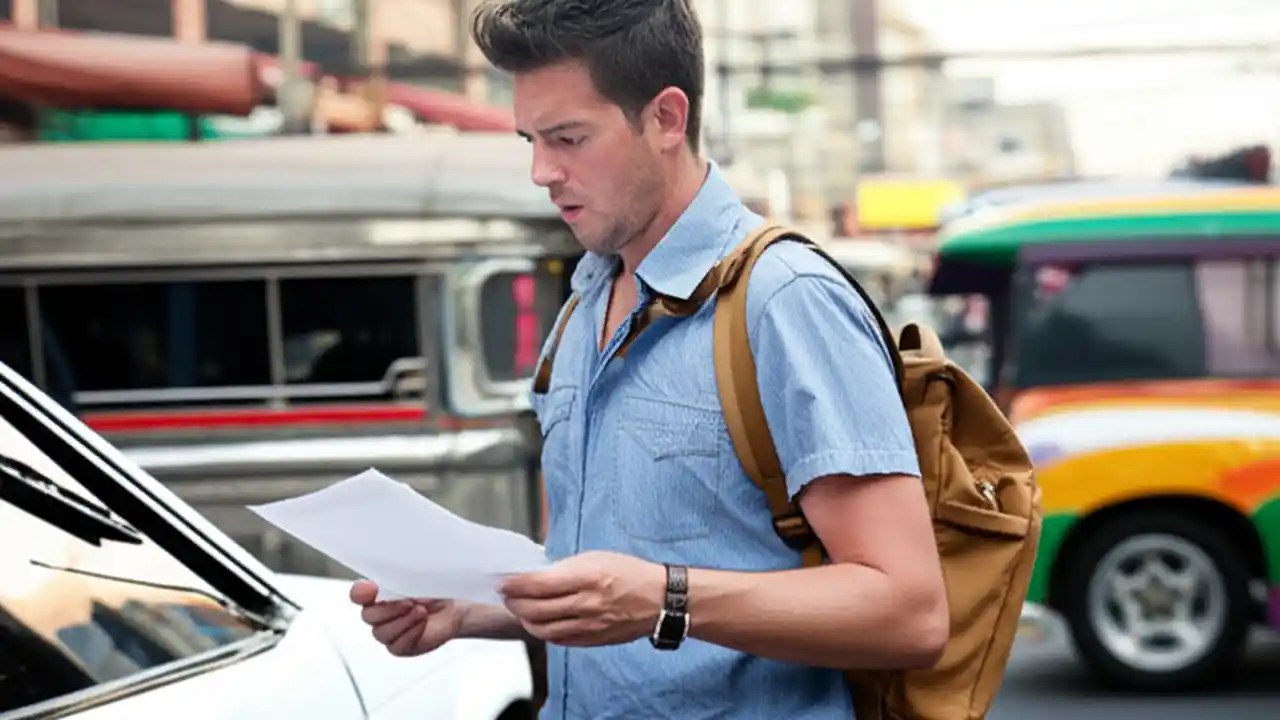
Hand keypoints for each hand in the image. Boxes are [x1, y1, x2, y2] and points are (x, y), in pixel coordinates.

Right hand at [350, 579, 467, 656]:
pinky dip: (411, 632)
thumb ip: (400, 577)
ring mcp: (387, 632)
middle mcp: (378, 614)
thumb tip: (389, 576)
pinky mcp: (399, 647)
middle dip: (389, 608)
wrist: (453, 609)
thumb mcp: (417, 579)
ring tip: (421, 611)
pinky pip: (397, 645)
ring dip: (403, 621)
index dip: (361, 593)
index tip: (371, 588)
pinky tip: (422, 623)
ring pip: (382, 632)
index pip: (358, 594)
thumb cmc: (433, 592)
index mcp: (377, 594)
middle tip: (409, 601)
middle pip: (368, 616)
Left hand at [499, 551, 664, 646]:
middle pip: (535, 609)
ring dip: (525, 619)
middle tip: (506, 595)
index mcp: (587, 577)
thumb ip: (565, 567)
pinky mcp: (593, 640)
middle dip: (513, 602)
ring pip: (543, 629)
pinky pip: (558, 640)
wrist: (659, 599)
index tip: (503, 581)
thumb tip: (536, 575)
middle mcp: (586, 604)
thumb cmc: (629, 572)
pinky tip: (538, 622)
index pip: (538, 584)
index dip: (514, 584)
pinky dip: (543, 632)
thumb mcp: (597, 557)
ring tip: (519, 609)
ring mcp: (589, 626)